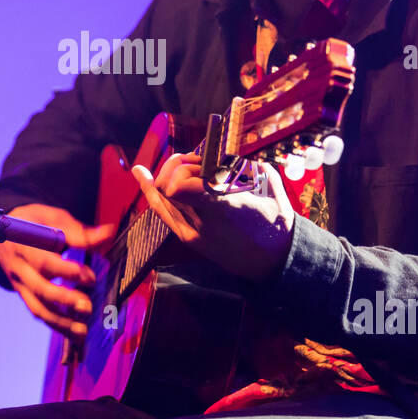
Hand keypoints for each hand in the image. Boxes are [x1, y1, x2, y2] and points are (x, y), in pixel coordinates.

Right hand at [0, 204, 115, 342]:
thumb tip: (108, 233)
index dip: (67, 271)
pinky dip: (57, 325)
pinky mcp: (24, 294)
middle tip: (87, 306)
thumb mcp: (53, 218)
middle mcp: (18, 265)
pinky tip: (76, 333)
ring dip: (61, 322)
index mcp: (24, 242)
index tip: (90, 277)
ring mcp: (19, 282)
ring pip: (37, 306)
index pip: (44, 260)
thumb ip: (79, 231)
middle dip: (64, 300)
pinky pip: (39, 312)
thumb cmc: (34, 221)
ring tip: (83, 331)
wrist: (4, 229)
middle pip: (39, 287)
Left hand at [130, 153, 295, 284]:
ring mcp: (194, 233)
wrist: (276, 263)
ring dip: (166, 175)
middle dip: (176, 166)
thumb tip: (237, 155)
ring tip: (179, 165)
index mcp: (224, 206)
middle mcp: (204, 220)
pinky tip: (140, 173)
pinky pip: (164, 213)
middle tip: (194, 162)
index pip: (181, 185)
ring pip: (162, 198)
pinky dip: (151, 192)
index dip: (183, 168)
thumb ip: (253, 167)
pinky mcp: (191, 240)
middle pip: (168, 186)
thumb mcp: (271, 188)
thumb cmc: (277, 225)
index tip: (201, 161)